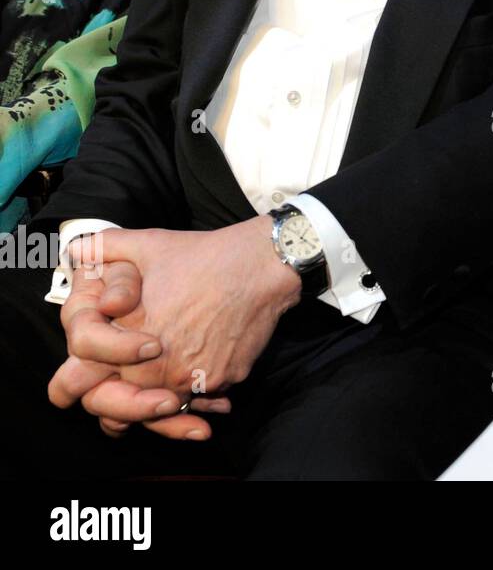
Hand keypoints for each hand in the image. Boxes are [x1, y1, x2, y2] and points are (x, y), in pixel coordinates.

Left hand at [49, 218, 299, 437]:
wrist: (261, 264)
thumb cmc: (203, 255)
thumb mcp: (148, 244)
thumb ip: (103, 249)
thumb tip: (78, 250)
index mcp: (128, 342)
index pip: (94, 383)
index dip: (98, 376)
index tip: (109, 365)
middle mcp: (157, 368)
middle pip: (131, 400)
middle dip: (133, 391)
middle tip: (146, 372)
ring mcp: (193, 378)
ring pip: (169, 401)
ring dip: (168, 391)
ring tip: (177, 364)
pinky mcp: (224, 379)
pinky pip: (204, 393)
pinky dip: (202, 384)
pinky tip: (207, 358)